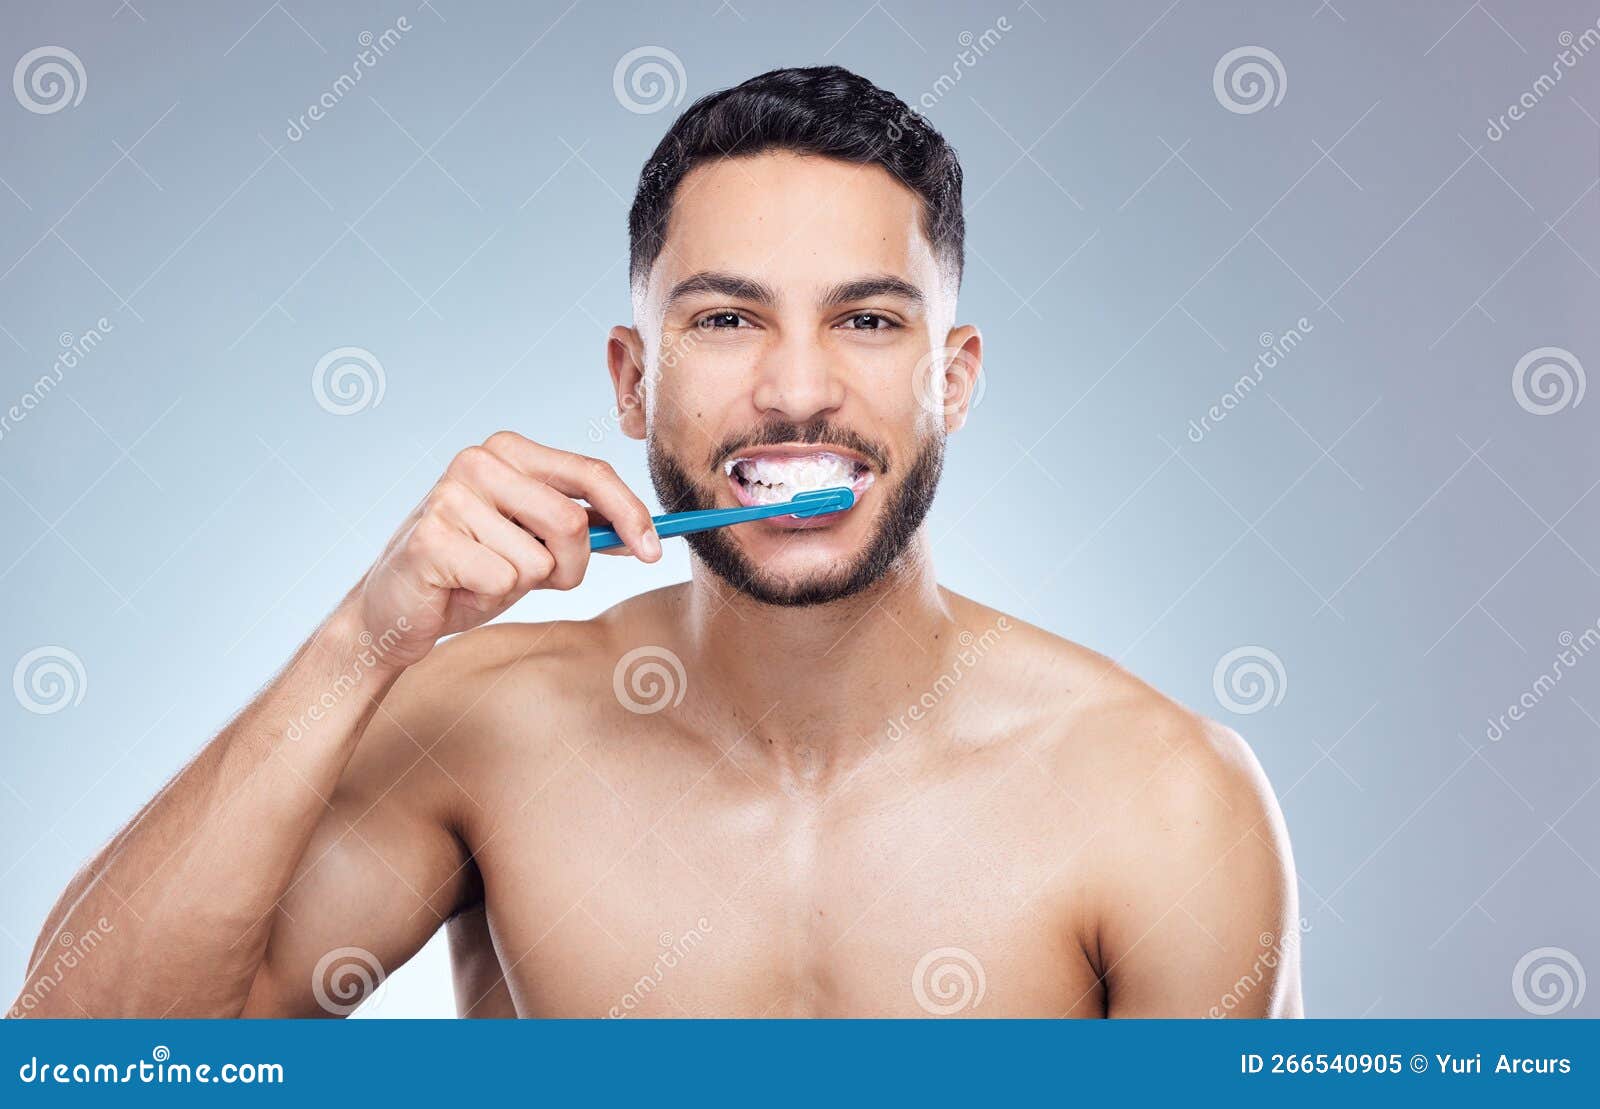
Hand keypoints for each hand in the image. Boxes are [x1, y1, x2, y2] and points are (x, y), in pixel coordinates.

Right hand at [346, 431, 659, 666]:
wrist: (396, 610)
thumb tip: (644, 537)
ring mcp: (450, 495)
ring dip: (523, 585)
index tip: (653, 552)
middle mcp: (479, 460)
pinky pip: (504, 581)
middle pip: (572, 521)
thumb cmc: (473, 572)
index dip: (630, 513)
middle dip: (570, 566)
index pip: (591, 472)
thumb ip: (583, 529)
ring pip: (540, 559)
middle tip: (534, 578)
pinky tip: (459, 588)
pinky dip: (490, 598)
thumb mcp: (536, 544)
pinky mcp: (431, 537)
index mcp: (510, 451)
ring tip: (484, 579)